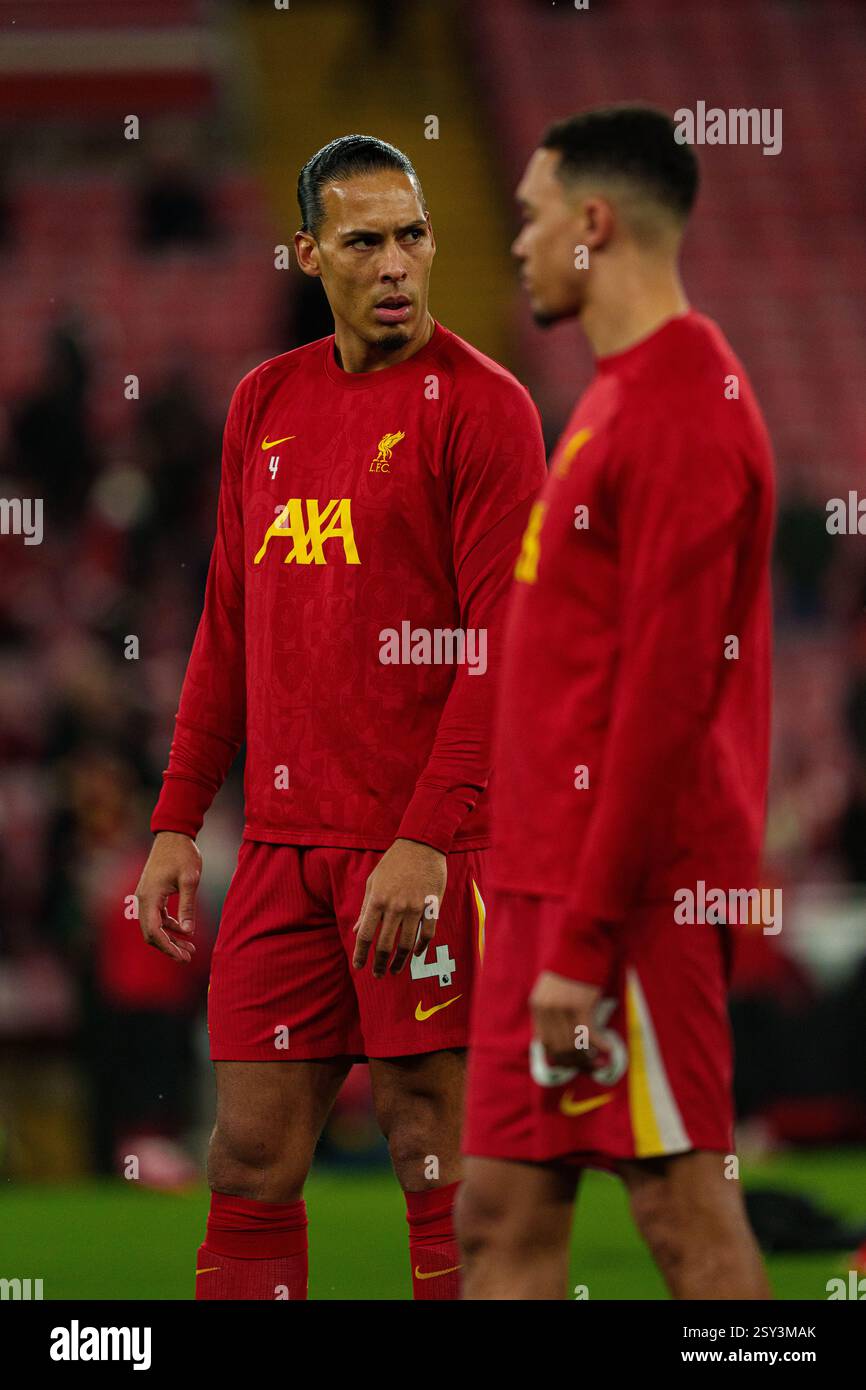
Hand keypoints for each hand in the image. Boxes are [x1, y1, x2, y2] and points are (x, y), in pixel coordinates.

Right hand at [134, 831, 201, 963]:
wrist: (173, 835)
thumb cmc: (183, 854)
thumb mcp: (190, 880)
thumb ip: (187, 906)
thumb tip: (188, 932)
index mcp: (150, 897)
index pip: (153, 931)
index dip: (167, 947)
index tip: (183, 957)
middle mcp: (142, 899)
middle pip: (151, 933)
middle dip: (169, 947)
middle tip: (188, 956)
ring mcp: (145, 897)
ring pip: (154, 926)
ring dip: (170, 938)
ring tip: (190, 947)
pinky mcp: (151, 894)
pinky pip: (157, 916)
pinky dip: (169, 926)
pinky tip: (184, 931)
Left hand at [352, 838, 446, 978]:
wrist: (421, 845)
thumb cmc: (393, 862)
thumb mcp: (373, 882)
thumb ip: (366, 908)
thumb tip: (356, 930)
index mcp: (377, 900)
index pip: (365, 935)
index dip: (361, 954)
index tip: (359, 967)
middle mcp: (395, 907)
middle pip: (385, 945)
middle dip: (380, 964)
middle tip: (378, 974)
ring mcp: (415, 908)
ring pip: (406, 944)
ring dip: (400, 961)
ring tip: (395, 971)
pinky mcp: (431, 907)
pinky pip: (427, 934)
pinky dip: (420, 947)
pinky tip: (415, 954)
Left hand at [529, 971, 607, 1070]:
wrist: (580, 942)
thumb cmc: (571, 965)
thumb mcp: (554, 989)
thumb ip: (554, 1012)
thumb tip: (566, 1040)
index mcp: (536, 1005)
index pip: (544, 1042)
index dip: (559, 1057)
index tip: (572, 1063)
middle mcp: (546, 1009)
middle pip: (559, 1048)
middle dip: (575, 1061)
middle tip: (590, 1066)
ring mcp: (562, 1008)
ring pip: (574, 1045)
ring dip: (588, 1056)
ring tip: (599, 1060)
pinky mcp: (581, 1006)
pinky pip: (589, 1034)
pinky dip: (600, 1044)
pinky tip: (609, 1048)